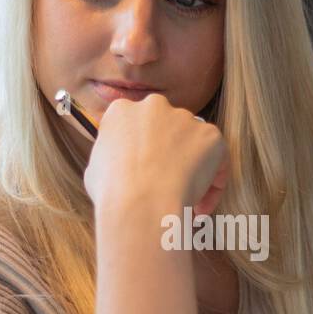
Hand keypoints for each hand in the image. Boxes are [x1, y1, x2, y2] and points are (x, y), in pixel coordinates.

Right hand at [82, 92, 228, 216]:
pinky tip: (200, 207)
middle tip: (167, 188)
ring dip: (192, 170)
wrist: (141, 203)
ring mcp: (185, 118)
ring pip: (194, 144)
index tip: (145, 176)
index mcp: (122, 111)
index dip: (143, 154)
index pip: (136, 127)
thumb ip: (111, 158)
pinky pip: (217, 160)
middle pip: (167, 130)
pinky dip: (213, 183)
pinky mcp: (210, 134)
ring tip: (187, 204)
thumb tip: (116, 166)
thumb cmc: (112, 193)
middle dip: (170, 157)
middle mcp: (154, 106)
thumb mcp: (95, 169)